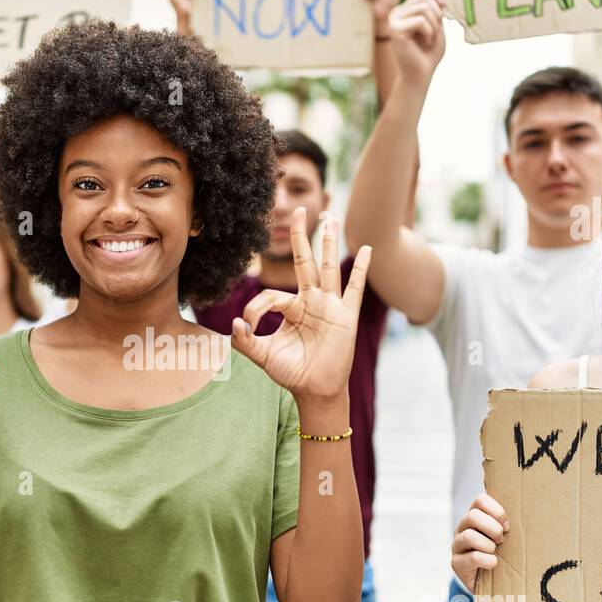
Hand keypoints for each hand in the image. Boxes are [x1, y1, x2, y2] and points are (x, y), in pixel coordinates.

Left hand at [232, 209, 371, 402]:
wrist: (315, 391)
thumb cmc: (292, 372)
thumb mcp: (262, 356)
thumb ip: (245, 341)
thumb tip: (235, 324)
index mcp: (292, 308)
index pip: (271, 295)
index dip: (256, 309)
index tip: (248, 326)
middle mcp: (312, 301)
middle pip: (304, 262)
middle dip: (300, 237)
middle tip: (298, 210)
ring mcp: (330, 306)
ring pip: (328, 269)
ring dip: (328, 245)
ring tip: (331, 220)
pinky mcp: (346, 317)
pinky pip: (355, 289)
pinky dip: (361, 270)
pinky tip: (367, 250)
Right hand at [389, 0, 446, 85]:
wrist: (421, 74)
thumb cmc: (429, 52)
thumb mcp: (436, 24)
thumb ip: (432, 6)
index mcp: (406, 9)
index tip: (442, 6)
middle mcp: (397, 12)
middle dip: (437, 15)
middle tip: (433, 33)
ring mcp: (394, 21)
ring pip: (424, 7)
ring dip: (434, 25)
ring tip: (429, 39)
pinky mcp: (395, 31)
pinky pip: (420, 21)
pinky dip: (429, 32)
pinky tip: (425, 43)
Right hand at [450, 493, 508, 593]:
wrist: (493, 585)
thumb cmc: (504, 556)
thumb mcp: (507, 537)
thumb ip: (510, 524)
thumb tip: (534, 511)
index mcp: (474, 518)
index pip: (480, 500)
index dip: (496, 511)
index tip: (507, 526)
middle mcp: (462, 529)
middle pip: (473, 516)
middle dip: (493, 528)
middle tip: (502, 540)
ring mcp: (457, 546)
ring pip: (470, 536)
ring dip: (488, 545)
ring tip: (495, 552)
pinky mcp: (456, 563)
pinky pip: (473, 557)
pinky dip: (487, 561)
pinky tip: (493, 564)